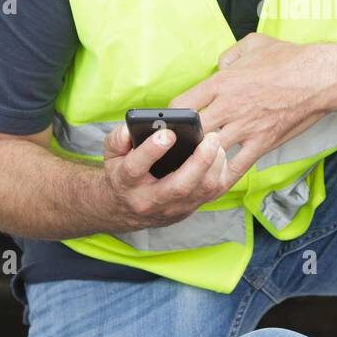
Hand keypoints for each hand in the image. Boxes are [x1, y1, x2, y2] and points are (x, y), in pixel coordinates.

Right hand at [97, 123, 230, 231]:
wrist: (128, 209)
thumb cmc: (123, 173)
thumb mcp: (112, 155)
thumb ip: (118, 138)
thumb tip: (132, 128)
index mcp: (126, 183)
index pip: (135, 168)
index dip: (152, 150)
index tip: (168, 132)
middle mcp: (150, 200)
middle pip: (179, 186)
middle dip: (199, 161)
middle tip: (211, 137)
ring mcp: (173, 208)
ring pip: (201, 191)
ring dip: (215, 165)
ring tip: (216, 142)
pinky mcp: (191, 208)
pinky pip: (215, 193)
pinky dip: (224, 173)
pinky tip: (225, 155)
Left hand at [170, 34, 336, 185]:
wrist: (319, 77)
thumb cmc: (288, 58)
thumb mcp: (253, 43)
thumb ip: (229, 56)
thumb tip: (220, 67)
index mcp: (221, 82)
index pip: (182, 104)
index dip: (173, 115)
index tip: (176, 120)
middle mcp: (228, 106)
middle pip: (191, 131)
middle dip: (183, 139)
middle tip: (181, 146)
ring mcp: (245, 127)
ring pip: (209, 152)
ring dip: (201, 159)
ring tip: (194, 166)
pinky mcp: (262, 142)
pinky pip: (237, 165)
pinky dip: (225, 175)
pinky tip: (217, 181)